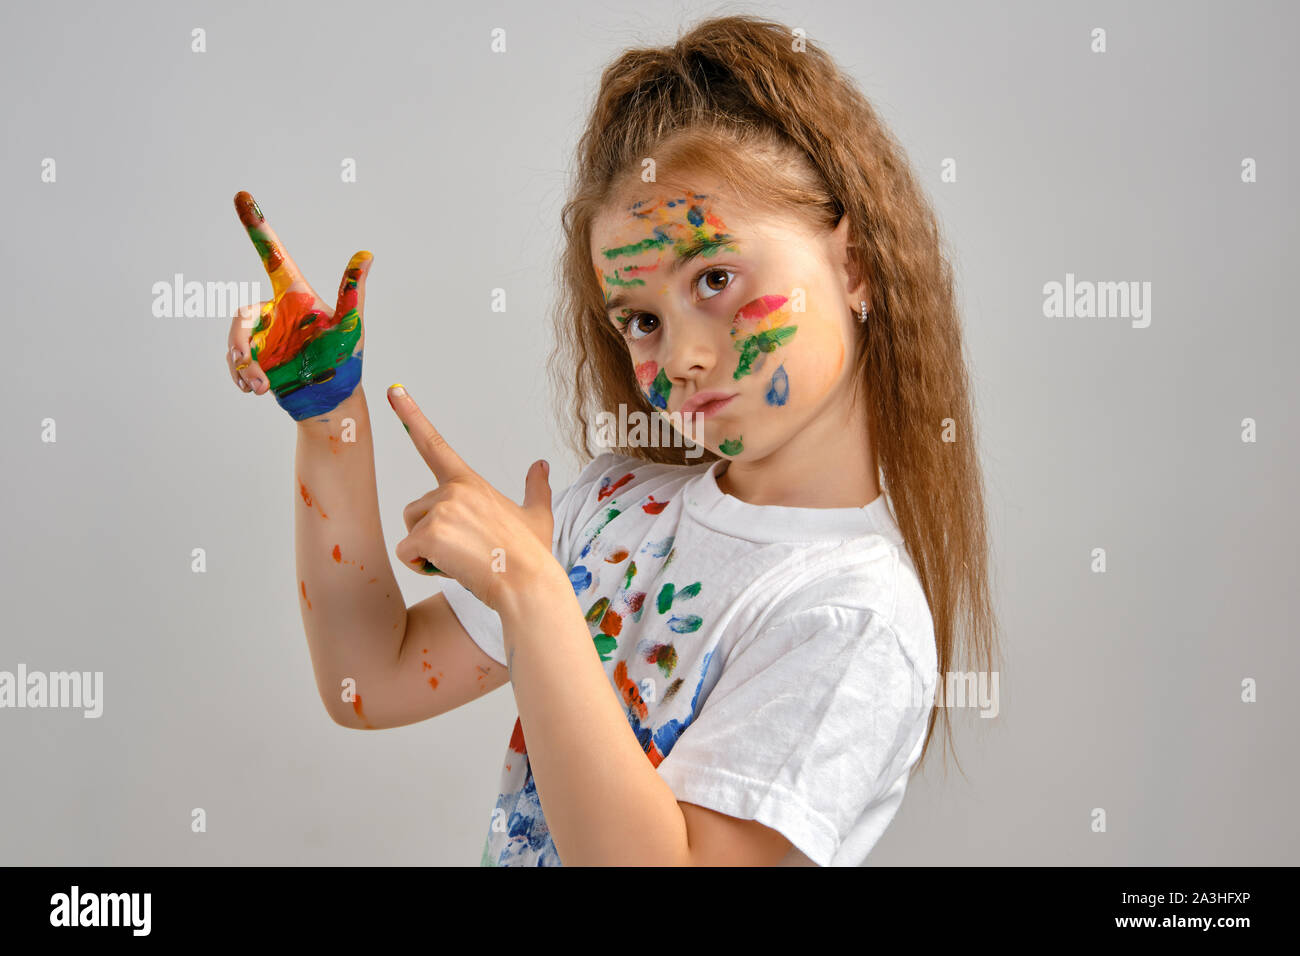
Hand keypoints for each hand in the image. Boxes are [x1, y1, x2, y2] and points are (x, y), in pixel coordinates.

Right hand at [226, 190, 371, 419]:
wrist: (332, 400)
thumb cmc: (346, 359)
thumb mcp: (351, 326)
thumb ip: (352, 291)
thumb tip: (368, 255)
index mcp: (296, 295)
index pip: (274, 256)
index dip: (258, 228)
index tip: (242, 196)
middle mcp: (276, 312)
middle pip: (242, 314)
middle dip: (238, 340)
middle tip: (246, 365)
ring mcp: (263, 335)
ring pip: (236, 341)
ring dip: (243, 365)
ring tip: (259, 387)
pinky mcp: (255, 359)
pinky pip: (235, 361)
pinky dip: (240, 375)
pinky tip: (253, 389)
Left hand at [388, 384, 555, 613]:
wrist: (529, 584)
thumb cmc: (532, 555)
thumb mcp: (538, 516)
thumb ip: (536, 487)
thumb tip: (541, 465)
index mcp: (470, 483)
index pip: (434, 444)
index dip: (411, 416)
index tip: (393, 390)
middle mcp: (452, 490)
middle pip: (415, 512)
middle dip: (430, 536)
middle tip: (467, 552)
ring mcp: (441, 509)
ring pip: (410, 534)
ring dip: (427, 552)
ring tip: (463, 561)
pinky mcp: (430, 533)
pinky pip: (407, 554)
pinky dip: (422, 567)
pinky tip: (452, 569)